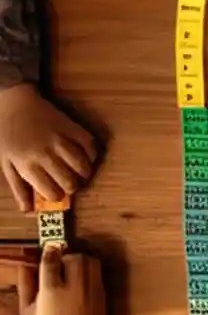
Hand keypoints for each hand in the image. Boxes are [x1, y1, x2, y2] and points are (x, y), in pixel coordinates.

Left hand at [0, 84, 97, 211]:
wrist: (13, 103)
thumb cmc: (7, 135)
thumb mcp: (6, 163)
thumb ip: (18, 188)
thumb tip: (28, 211)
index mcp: (27, 164)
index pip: (50, 191)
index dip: (56, 197)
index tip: (56, 195)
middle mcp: (45, 153)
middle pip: (69, 181)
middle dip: (71, 188)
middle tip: (69, 185)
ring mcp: (60, 139)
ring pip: (83, 166)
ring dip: (84, 174)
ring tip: (80, 174)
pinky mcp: (72, 127)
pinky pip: (90, 146)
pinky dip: (92, 155)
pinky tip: (86, 158)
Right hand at [19, 247, 105, 314]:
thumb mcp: (27, 310)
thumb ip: (26, 284)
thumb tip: (26, 263)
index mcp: (51, 292)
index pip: (52, 261)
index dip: (50, 251)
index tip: (49, 248)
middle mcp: (75, 289)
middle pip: (76, 258)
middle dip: (68, 257)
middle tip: (61, 266)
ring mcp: (92, 294)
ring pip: (92, 263)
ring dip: (82, 262)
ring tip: (73, 273)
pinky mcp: (103, 299)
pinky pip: (99, 277)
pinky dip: (90, 275)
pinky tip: (81, 285)